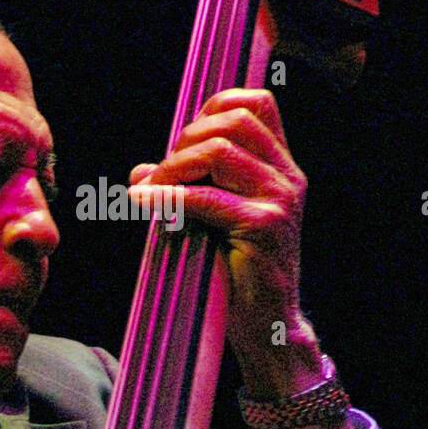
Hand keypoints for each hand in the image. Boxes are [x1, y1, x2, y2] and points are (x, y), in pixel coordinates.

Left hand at [129, 89, 317, 395]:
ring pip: (220, 150)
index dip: (213, 106)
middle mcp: (288, 177)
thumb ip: (189, 187)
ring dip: (174, 166)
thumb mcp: (216, 220)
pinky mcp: (263, 227)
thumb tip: (139, 172)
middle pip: (233, 120)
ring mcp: (280, 200)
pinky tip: (143, 202)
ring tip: (152, 191)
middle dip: (186, 139)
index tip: (183, 139)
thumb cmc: (239, 273)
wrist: (269, 326)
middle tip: (162, 174)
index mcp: (282, 167)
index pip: (257, 103)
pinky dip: (168, 195)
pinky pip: (206, 198)